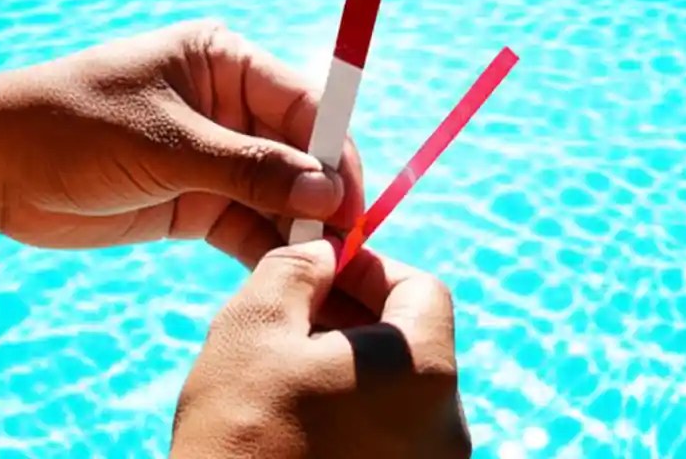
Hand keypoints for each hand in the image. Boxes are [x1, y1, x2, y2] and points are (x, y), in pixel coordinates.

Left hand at [0, 19, 364, 253]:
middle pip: (300, 152)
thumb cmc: (75, 127)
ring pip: (279, 193)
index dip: (335, 152)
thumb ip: (251, 168)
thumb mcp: (169, 145)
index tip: (352, 201)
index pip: (305, 104)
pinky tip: (288, 275)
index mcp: (226, 62)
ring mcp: (215, 157)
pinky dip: (267, 248)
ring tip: (323, 269)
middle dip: (322, 196)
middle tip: (344, 244)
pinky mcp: (197, 202)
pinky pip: (248, 224)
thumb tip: (329, 192)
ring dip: (300, 228)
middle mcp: (230, 106)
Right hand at [171, 241, 471, 457]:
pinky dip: (352, 412)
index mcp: (425, 373)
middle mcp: (446, 428)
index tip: (321, 269)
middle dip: (354, 315)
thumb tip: (322, 250)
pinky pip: (389, 435)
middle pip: (413, 342)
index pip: (423, 290)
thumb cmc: (240, 436)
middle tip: (294, 313)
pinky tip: (296, 417)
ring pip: (398, 391)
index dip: (370, 268)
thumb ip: (298, 269)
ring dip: (349, 365)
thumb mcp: (254, 327)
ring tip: (285, 368)